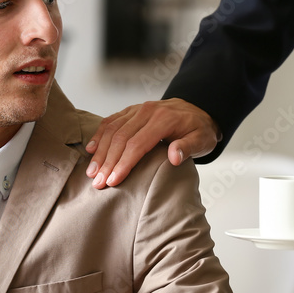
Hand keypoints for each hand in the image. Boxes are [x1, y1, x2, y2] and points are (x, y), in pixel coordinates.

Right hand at [85, 99, 219, 188]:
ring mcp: (137, 109)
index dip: (124, 164)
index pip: (138, 144)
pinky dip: (99, 135)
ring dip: (100, 152)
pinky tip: (91, 150)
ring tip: (92, 172)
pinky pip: (110, 121)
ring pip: (112, 129)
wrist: (197, 109)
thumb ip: (189, 148)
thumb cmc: (199, 130)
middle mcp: (147, 111)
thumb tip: (174, 157)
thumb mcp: (202, 140)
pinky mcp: (131, 110)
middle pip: (120, 138)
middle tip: (98, 182)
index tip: (113, 181)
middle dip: (107, 162)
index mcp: (164, 120)